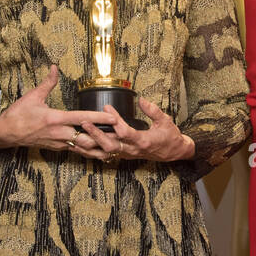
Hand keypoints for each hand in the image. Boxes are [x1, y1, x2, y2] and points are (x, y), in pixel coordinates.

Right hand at [0, 65, 116, 155]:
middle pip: (87, 139)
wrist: (5, 133)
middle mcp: (60, 133)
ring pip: (83, 149)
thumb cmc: (18, 114)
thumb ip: (47, 82)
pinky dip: (89, 152)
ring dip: (99, 149)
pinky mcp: (57, 149)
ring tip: (116, 148)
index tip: (114, 118)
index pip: (82, 118)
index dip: (100, 118)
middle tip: (121, 137)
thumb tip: (54, 67)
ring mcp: (59, 143)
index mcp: (55, 119)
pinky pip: (76, 151)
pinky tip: (99, 152)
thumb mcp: (32, 96)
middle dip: (105, 139)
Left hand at [80, 98, 195, 162]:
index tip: (107, 108)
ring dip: (93, 143)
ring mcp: (128, 155)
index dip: (115, 120)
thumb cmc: (171, 136)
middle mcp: (133, 150)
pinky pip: (108, 155)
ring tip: (80, 133)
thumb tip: (141, 99)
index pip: (125, 132)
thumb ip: (152, 110)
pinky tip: (87, 143)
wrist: (175, 153)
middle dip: (96, 134)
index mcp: (144, 141)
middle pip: (110, 145)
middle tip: (85, 122)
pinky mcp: (125, 156)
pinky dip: (97, 150)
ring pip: (106, 152)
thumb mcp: (166, 120)